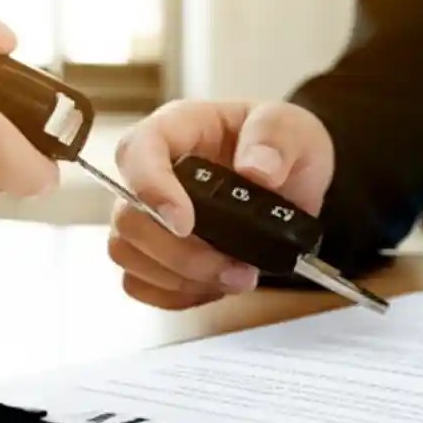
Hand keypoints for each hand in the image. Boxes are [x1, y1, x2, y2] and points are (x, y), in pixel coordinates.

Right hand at [109, 100, 333, 308]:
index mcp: (178, 129)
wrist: (293, 181)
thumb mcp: (292, 127)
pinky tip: (214, 286)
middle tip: (234, 267)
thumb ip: (275, 138)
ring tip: (236, 278)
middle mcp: (154, 172)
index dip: (151, 189)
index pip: (138, 151)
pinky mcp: (156, 252)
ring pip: (129, 255)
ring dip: (181, 278)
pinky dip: (176, 294)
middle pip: (128, 218)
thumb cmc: (281, 145)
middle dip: (179, 254)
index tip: (185, 223)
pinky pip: (140, 283)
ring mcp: (150, 214)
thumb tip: (256, 168)